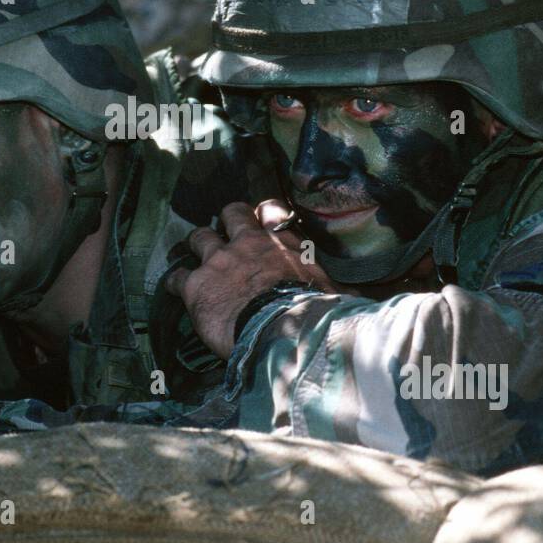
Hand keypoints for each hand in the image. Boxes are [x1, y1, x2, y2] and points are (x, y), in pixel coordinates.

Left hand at [164, 200, 336, 358]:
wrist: (283, 330)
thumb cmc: (314, 313)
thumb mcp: (336, 295)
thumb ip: (343, 294)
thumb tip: (368, 304)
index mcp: (283, 243)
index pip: (270, 212)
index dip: (262, 215)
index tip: (260, 221)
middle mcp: (249, 244)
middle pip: (230, 214)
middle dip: (224, 223)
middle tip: (222, 238)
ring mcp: (219, 261)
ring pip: (199, 238)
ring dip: (197, 247)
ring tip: (196, 260)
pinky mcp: (197, 285)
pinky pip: (176, 276)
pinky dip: (175, 282)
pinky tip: (175, 290)